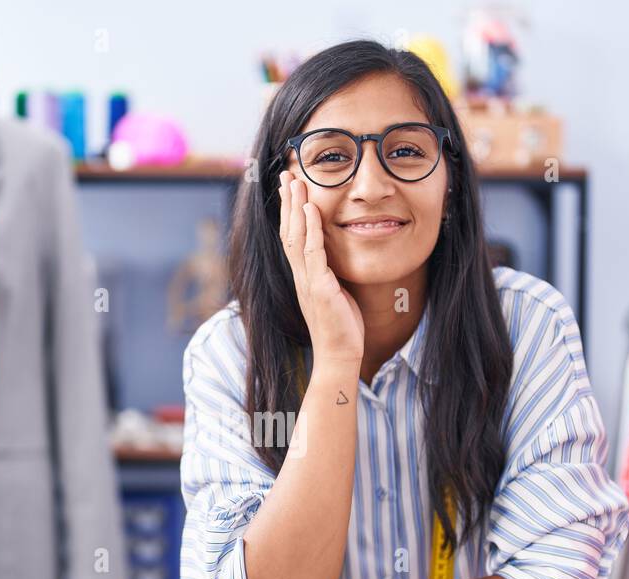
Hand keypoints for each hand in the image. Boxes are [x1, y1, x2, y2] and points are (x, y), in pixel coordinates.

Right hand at [278, 171, 363, 365]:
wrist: (340, 356)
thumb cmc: (342, 327)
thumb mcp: (336, 292)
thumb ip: (331, 272)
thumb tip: (336, 257)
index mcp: (304, 276)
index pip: (291, 237)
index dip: (289, 212)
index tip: (290, 187)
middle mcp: (301, 276)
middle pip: (288, 231)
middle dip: (287, 201)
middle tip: (286, 173)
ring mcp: (308, 281)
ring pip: (295, 236)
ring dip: (295, 206)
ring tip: (295, 181)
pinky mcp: (320, 288)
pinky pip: (313, 253)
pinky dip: (310, 229)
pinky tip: (310, 208)